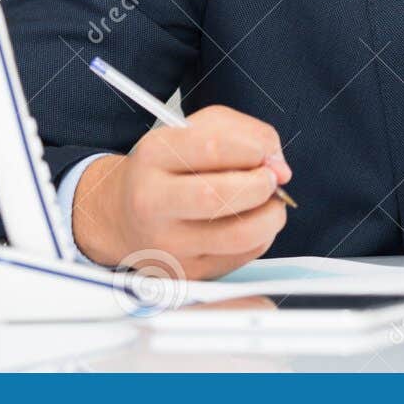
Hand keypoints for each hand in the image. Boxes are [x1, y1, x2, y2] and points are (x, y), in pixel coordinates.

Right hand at [70, 105, 292, 277]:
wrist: (123, 215)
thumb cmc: (170, 167)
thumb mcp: (198, 129)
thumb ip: (245, 134)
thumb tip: (280, 167)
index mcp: (155, 156)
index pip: (213, 148)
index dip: (254, 150)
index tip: (265, 154)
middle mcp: (153, 202)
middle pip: (219, 197)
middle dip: (261, 185)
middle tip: (271, 179)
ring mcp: (167, 244)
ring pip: (239, 235)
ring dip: (271, 215)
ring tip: (268, 202)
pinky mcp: (185, 274)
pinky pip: (243, 256)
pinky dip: (261, 236)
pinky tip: (249, 221)